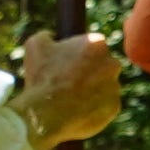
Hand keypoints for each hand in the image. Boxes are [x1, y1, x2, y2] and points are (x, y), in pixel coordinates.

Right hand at [11, 33, 124, 148]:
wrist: (45, 114)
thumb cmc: (41, 77)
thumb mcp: (35, 46)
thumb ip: (47, 35)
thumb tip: (51, 37)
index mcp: (96, 44)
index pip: (93, 46)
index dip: (79, 54)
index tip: (69, 63)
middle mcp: (112, 63)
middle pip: (103, 65)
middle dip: (90, 72)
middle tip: (70, 81)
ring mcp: (115, 87)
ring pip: (105, 86)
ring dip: (92, 90)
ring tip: (71, 98)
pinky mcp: (114, 107)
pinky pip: (105, 106)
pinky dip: (94, 108)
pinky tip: (77, 110)